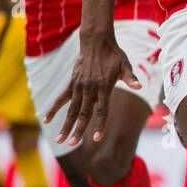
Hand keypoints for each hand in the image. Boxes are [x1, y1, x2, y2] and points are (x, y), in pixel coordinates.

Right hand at [45, 31, 140, 145]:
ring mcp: (78, 87)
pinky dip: (53, 109)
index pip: (102, 111)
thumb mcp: (126, 65)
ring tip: (59, 140)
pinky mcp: (71, 83)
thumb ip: (130, 78)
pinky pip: (60, 98)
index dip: (99, 125)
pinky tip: (46, 120)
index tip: (96, 138)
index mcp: (104, 87)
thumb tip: (139, 86)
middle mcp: (89, 89)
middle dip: (78, 130)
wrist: (96, 42)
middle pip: (83, 114)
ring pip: (70, 110)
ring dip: (65, 125)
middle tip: (72, 145)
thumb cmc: (114, 55)